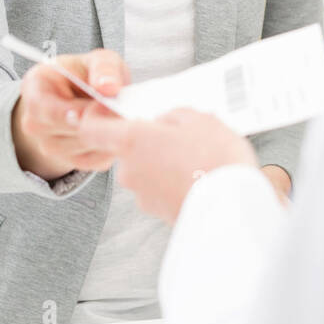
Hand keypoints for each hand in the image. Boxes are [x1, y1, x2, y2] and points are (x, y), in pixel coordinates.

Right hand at [11, 49, 129, 180]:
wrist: (82, 94)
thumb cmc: (86, 74)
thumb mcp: (98, 60)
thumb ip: (104, 68)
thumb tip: (109, 87)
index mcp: (35, 90)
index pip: (50, 112)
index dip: (80, 111)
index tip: (106, 103)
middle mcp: (35, 123)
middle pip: (70, 132)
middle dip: (100, 120)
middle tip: (121, 109)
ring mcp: (50, 145)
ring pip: (85, 148)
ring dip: (108, 133)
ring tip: (118, 115)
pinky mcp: (72, 161)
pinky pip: (96, 160)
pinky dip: (111, 146)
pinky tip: (115, 129)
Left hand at [75, 106, 257, 223]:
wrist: (233, 209)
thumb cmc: (215, 160)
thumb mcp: (199, 119)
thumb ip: (173, 116)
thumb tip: (166, 123)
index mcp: (132, 141)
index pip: (90, 128)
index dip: (95, 117)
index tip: (108, 110)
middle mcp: (129, 170)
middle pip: (128, 148)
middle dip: (150, 141)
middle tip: (182, 136)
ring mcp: (142, 195)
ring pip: (147, 169)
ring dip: (164, 163)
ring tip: (198, 160)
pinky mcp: (158, 213)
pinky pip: (161, 189)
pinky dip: (174, 183)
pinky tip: (200, 179)